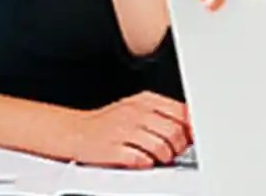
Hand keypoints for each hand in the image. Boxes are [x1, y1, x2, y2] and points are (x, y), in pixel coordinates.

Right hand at [65, 91, 191, 168]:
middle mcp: (135, 113)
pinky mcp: (112, 150)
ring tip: (160, 158)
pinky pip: (140, 159)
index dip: (190, 128)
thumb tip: (190, 126)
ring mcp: (123, 131)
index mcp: (145, 100)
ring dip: (165, 157)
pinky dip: (147, 164)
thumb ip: (163, 112)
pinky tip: (144, 162)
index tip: (192, 137)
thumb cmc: (109, 122)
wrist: (74, 131)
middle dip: (179, 146)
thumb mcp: (138, 107)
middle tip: (176, 152)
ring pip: (160, 147)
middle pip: (173, 131)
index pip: (180, 112)